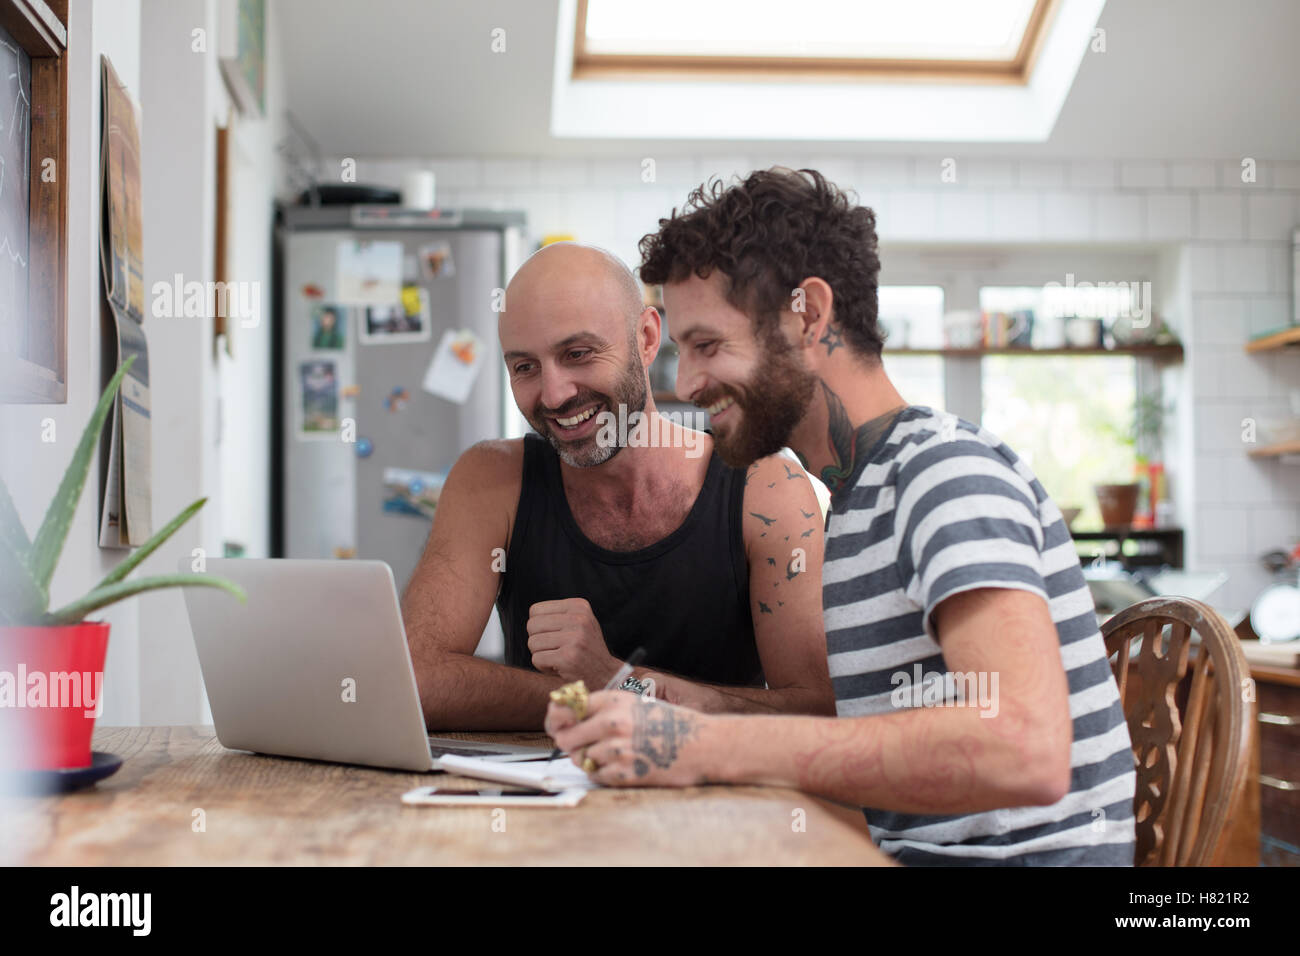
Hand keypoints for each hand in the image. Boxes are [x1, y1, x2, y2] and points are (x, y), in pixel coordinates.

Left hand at [527, 598, 618, 685]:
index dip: (539, 627)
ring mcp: (574, 638)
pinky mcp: (568, 657)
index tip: (555, 636)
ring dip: (541, 655)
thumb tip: (532, 614)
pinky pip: (537, 659)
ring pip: (532, 643)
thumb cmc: (586, 649)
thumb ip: (559, 614)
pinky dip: (543, 667)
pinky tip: (560, 668)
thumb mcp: (580, 623)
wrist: (607, 675)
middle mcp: (578, 619)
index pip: (535, 610)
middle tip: (554, 649)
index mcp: (579, 606)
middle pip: (532, 625)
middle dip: (537, 640)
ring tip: (559, 658)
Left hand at [545, 690, 719, 787]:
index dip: (559, 718)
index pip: (569, 707)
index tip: (560, 725)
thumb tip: (567, 717)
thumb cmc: (671, 724)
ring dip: (589, 759)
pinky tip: (619, 766)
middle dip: (570, 744)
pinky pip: (596, 775)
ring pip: (580, 758)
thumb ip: (605, 709)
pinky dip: (602, 773)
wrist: (704, 745)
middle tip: (579, 746)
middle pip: (567, 737)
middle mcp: (613, 723)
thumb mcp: (637, 704)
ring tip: (611, 755)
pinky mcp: (625, 773)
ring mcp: (618, 749)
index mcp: (615, 701)